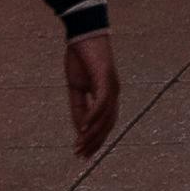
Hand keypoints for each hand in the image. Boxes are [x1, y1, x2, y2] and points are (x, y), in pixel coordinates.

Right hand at [66, 29, 121, 158]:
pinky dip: (93, 116)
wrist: (82, 33)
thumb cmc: (80, 58)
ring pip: (105, 117)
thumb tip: (80, 130)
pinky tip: (84, 128)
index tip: (83, 154)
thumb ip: (79, 108)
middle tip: (81, 157)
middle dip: (94, 142)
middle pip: (107, 125)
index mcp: (107, 95)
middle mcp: (113, 93)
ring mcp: (112, 86)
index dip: (95, 140)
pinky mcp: (106, 78)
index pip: (105, 123)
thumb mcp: (76, 88)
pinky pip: (101, 102)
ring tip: (80, 146)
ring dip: (92, 134)